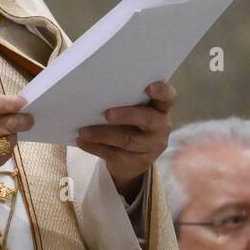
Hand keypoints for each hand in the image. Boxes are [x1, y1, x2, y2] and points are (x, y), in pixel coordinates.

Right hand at [0, 93, 33, 182]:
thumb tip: (10, 103)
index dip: (12, 103)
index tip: (22, 103)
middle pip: (8, 123)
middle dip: (23, 121)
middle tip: (28, 120)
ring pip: (8, 140)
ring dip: (12, 136)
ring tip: (6, 134)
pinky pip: (4, 155)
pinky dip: (6, 150)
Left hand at [75, 81, 175, 201]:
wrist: (132, 159)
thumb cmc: (130, 124)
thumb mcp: (133, 111)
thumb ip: (124, 102)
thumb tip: (94, 92)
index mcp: (160, 109)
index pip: (167, 98)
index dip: (161, 92)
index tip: (149, 87)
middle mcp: (160, 128)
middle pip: (148, 119)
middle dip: (127, 115)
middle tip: (107, 113)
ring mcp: (149, 147)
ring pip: (127, 140)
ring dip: (102, 134)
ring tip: (83, 131)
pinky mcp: (135, 162)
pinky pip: (113, 154)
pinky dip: (94, 147)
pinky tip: (81, 141)